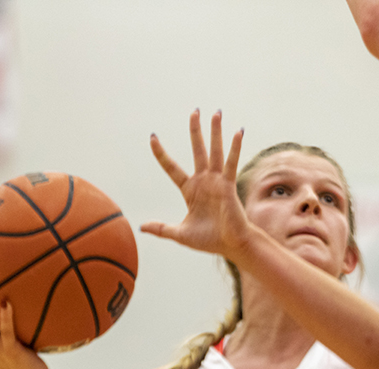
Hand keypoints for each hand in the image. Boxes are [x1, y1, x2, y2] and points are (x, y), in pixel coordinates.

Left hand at [139, 110, 248, 260]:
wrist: (231, 246)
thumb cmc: (209, 240)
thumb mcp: (180, 234)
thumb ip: (162, 229)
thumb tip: (141, 227)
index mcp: (190, 190)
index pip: (172, 167)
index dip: (161, 153)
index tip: (153, 137)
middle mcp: (204, 181)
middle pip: (197, 150)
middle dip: (196, 131)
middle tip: (195, 112)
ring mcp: (217, 181)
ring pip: (215, 152)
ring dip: (215, 132)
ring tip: (216, 113)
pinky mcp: (229, 185)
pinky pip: (231, 164)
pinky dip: (234, 148)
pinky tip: (237, 132)